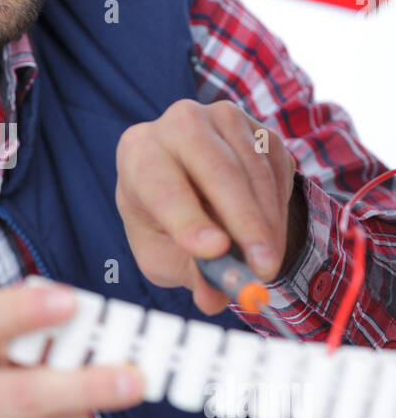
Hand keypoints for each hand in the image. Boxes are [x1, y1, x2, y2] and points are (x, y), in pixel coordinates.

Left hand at [115, 99, 298, 314]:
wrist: (191, 186)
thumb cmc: (165, 221)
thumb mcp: (163, 255)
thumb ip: (188, 274)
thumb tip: (214, 298)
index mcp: (138, 152)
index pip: (160, 183)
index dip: (186, 218)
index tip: (213, 250)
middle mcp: (178, 124)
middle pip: (216, 167)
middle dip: (243, 222)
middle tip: (261, 269)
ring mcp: (222, 119)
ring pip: (254, 171)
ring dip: (267, 224)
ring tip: (267, 266)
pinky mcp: (259, 129)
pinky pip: (278, 170)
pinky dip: (278, 210)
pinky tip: (268, 237)